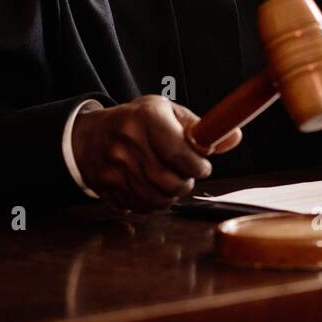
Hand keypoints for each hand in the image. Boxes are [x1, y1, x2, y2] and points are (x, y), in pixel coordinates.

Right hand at [70, 95, 241, 212]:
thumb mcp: (167, 112)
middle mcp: (127, 143)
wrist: (89, 135)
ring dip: (170, 196)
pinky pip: (139, 208)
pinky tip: (152, 189)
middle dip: (186, 183)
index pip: (180, 154)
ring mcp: (114, 168)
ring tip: (170, 182)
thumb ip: (200, 128)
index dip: (198, 166)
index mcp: (147, 119)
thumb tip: (233, 137)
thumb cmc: (136, 122)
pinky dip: (151, 204)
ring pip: (156, 199)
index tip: (202, 166)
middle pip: (170, 181)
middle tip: (186, 175)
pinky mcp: (105, 188)